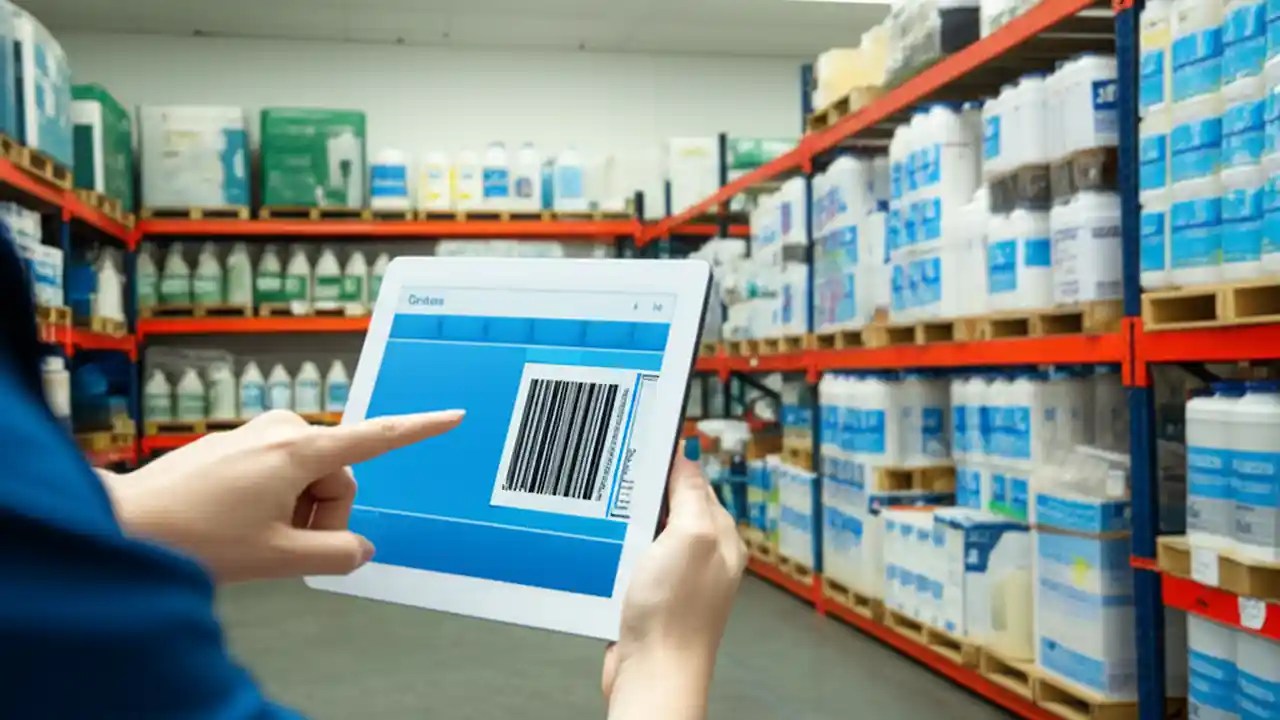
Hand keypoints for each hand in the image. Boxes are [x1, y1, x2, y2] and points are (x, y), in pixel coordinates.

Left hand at [103, 409, 463, 582]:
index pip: (376, 438)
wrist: (124, 523)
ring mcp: (253, 434)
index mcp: (299, 450)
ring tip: (255, 537)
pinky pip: (277, 472)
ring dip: (297, 510)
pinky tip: (236, 524)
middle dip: (324, 514)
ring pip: (306, 476)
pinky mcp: (233, 444)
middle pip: (337, 475)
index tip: (452, 415)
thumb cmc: (197, 538)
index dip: (420, 428)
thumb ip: (335, 555)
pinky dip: (273, 501)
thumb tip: (359, 550)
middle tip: (286, 547)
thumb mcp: (279, 558)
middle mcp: (280, 430)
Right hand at [602, 458, 745, 719]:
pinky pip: (630, 562)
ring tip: (605, 511)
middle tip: (617, 478)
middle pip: (670, 507)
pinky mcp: (649, 598)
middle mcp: (702, 557)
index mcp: (720, 537)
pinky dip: (616, 552)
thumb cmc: (675, 614)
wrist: (652, 673)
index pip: (697, 483)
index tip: (642, 446)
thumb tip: (690, 455)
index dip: (671, 463)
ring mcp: (675, 580)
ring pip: (647, 534)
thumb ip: (690, 494)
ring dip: (626, 524)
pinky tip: (602, 548)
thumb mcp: (689, 537)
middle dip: (645, 493)